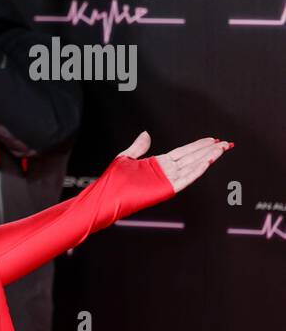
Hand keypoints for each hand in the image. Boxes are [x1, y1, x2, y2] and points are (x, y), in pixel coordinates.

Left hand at [116, 131, 231, 192]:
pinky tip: (207, 162)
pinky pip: (185, 179)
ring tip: (222, 149)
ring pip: (192, 166)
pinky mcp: (166, 189)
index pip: (183, 152)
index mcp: (158, 163)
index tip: (211, 139)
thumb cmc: (112, 181)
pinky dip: (196, 171)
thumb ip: (138, 147)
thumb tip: (146, 134)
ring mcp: (167, 180)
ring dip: (207, 157)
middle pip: (192, 158)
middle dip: (209, 150)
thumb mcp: (125, 158)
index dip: (198, 145)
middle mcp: (165, 171)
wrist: (105, 196)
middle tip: (225, 143)